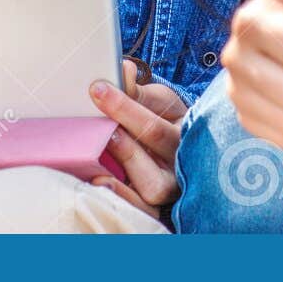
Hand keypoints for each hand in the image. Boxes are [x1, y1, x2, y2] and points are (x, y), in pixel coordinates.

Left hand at [88, 58, 187, 217]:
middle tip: (103, 131)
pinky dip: (121, 199)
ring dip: (124, 180)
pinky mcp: (156, 204)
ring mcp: (171, 188)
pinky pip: (142, 211)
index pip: (154, 127)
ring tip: (99, 167)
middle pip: (158, 164)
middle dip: (126, 149)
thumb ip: (137, 89)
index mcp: (186, 135)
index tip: (96, 89)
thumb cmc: (165, 116)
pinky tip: (100, 184)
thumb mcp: (157, 98)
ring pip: (153, 192)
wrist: (178, 140)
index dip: (124, 107)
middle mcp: (182, 166)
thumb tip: (124, 70)